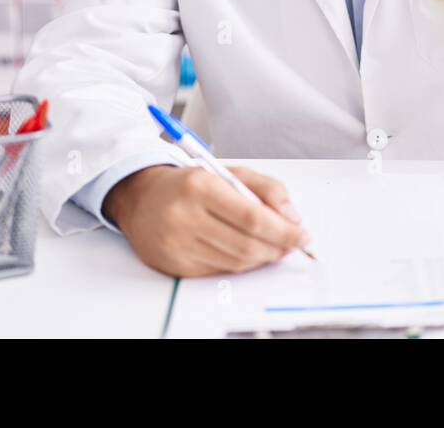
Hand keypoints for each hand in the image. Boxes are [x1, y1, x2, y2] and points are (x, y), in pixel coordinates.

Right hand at [103, 164, 310, 276]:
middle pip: (246, 243)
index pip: (252, 217)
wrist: (141, 197)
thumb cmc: (188, 183)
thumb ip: (266, 189)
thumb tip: (292, 217)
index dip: (283, 231)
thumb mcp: (228, 172)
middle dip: (278, 247)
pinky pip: (219, 271)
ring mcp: (177, 244)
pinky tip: (250, 254)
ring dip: (263, 258)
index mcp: (200, 186)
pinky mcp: (175, 265)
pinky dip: (242, 265)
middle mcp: (185, 216)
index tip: (302, 235)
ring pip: (235, 262)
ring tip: (275, 248)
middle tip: (294, 244)